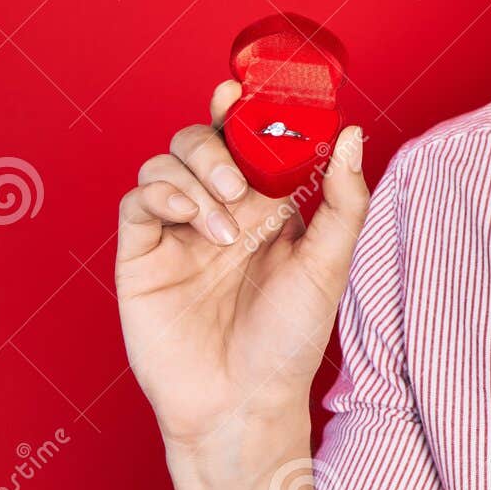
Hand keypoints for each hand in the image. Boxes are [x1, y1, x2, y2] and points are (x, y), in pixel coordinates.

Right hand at [115, 80, 367, 468]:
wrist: (241, 403)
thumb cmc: (290, 341)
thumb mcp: (330, 264)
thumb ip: (343, 199)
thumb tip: (352, 133)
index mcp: (269, 207)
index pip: (250, 140)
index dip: (244, 108)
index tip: (242, 86)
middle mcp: (222, 211)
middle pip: (202, 139)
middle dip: (219, 141)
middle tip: (241, 181)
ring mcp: (179, 231)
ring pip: (168, 160)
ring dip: (198, 175)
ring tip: (227, 224)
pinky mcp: (143, 253)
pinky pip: (137, 198)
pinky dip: (164, 193)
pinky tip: (196, 220)